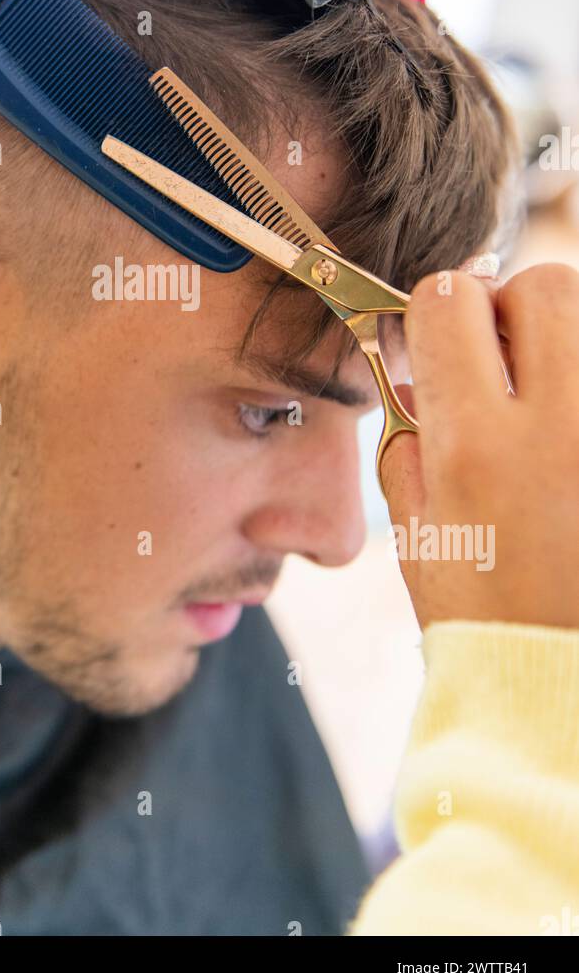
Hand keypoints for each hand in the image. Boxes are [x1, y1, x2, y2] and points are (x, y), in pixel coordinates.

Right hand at [381, 263, 578, 630]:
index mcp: (478, 448)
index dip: (434, 308)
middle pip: (545, 286)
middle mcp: (559, 428)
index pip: (449, 303)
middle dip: (512, 305)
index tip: (438, 334)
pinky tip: (567, 441)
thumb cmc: (488, 622)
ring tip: (546, 403)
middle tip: (502, 353)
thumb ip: (409, 445)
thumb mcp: (419, 538)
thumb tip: (420, 379)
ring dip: (563, 345)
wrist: (567, 687)